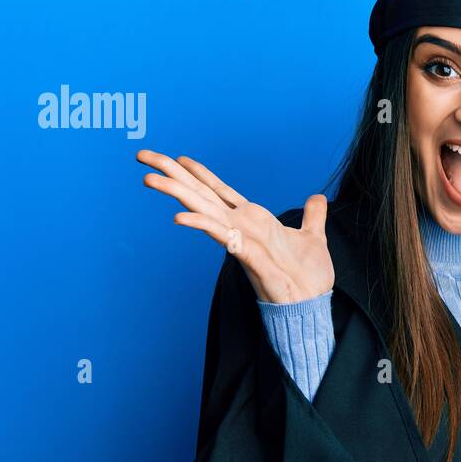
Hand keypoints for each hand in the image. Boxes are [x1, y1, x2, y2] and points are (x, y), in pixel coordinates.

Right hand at [137, 149, 333, 303]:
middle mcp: (240, 228)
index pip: (220, 190)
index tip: (178, 156)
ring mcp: (241, 242)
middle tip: (143, 157)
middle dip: (172, 174)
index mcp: (253, 220)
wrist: (312, 304)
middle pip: (200, 194)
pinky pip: (224, 239)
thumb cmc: (308, 275)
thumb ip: (312, 216)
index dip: (199, 172)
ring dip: (177, 193)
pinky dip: (203, 226)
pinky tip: (180, 217)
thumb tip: (317, 198)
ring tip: (150, 179)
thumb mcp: (313, 237)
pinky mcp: (249, 258)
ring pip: (204, 211)